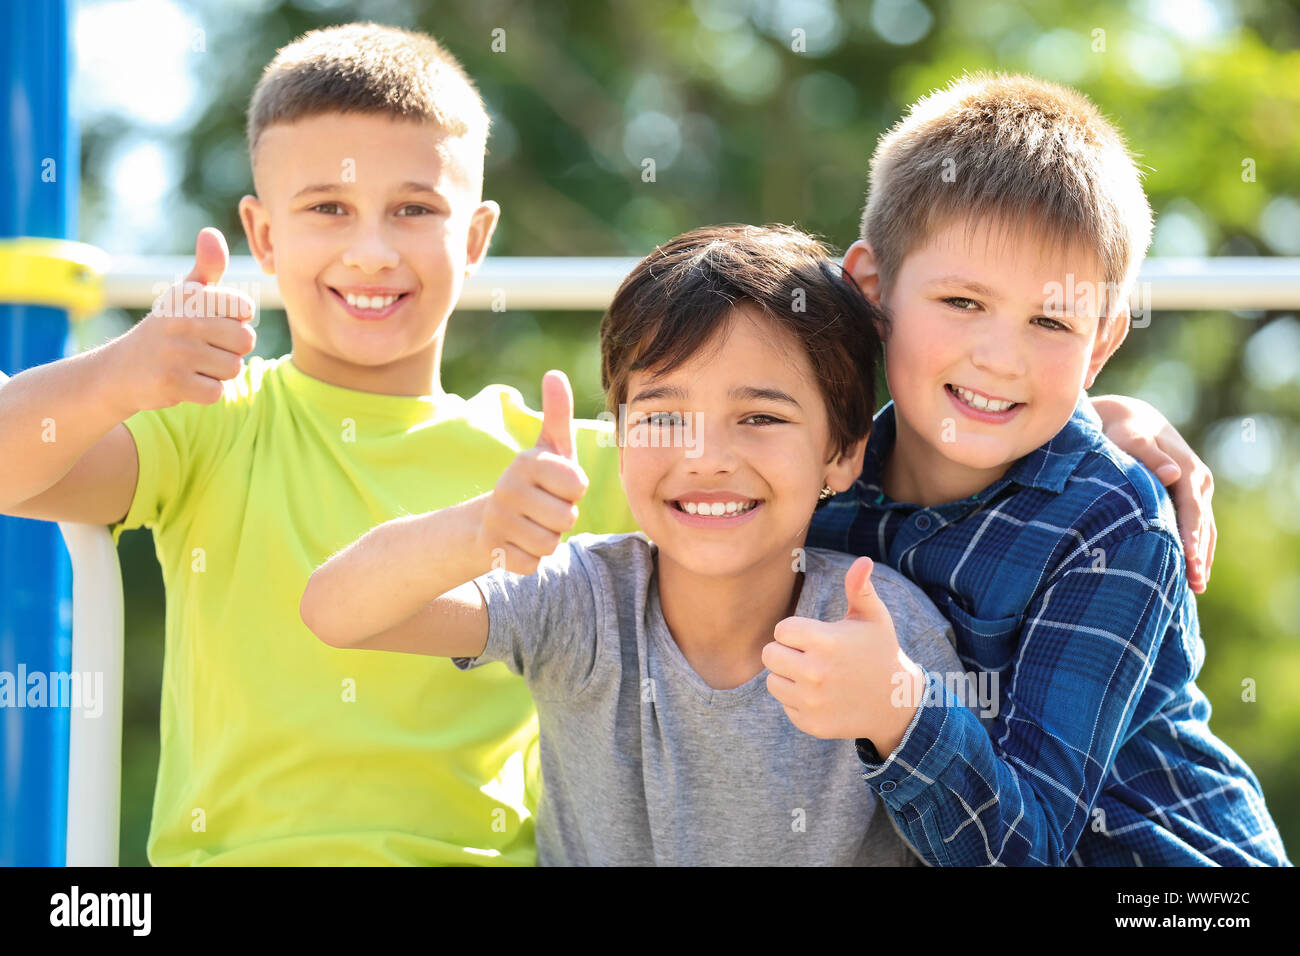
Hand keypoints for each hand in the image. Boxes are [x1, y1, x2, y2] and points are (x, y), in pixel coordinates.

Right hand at [110, 227, 257, 413]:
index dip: (233, 323)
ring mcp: (176, 352)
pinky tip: (185, 382)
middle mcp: (181, 320)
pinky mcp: (173, 383)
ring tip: (191, 365)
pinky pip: (217, 392)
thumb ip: (206, 268)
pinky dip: (205, 392)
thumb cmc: (165, 331)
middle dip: (230, 351)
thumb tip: (212, 232)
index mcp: (188, 296)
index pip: (244, 310)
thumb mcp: (183, 296)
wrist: (120, 371)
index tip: (208, 325)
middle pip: (245, 341)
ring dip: (218, 373)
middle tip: (201, 350)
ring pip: (234, 368)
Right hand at [476, 369, 588, 573]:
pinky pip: (532, 565)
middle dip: (562, 519)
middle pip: (567, 518)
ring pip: (550, 544)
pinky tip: (517, 545)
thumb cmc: (535, 482)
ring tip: (532, 526)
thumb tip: (554, 372)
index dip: (574, 491)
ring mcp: (497, 521)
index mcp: (528, 461)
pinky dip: (530, 560)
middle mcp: (507, 488)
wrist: (487, 521)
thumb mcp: (550, 449)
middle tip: (544, 510)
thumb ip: (557, 413)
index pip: (578, 485)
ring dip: (547, 540)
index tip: (558, 487)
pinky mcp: (492, 551)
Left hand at [763, 556, 924, 750]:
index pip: (781, 630)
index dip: (796, 632)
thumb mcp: (873, 618)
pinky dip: (797, 701)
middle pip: (769, 655)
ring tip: (815, 675)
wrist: (897, 703)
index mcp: (825, 642)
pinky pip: (785, 705)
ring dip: (788, 677)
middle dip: (786, 653)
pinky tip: (821, 696)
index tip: (816, 637)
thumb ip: (860, 588)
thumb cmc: (880, 652)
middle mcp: (814, 672)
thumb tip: (864, 560)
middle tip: (811, 656)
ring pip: (773, 681)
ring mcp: (811, 701)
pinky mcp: (810, 723)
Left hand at [1091, 394, 1215, 591]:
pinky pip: (1196, 526)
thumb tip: (1173, 473)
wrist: (1129, 418)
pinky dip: (1196, 547)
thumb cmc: (1124, 430)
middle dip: (1199, 555)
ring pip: (1204, 529)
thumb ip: (1149, 456)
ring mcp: (1196, 489)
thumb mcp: (1132, 439)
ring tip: (1196, 587)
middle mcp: (1198, 481)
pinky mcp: (1188, 496)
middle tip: (1194, 584)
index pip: (1192, 509)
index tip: (1188, 560)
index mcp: (1188, 469)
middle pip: (1202, 524)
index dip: (1190, 535)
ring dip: (1201, 557)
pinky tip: (1190, 570)